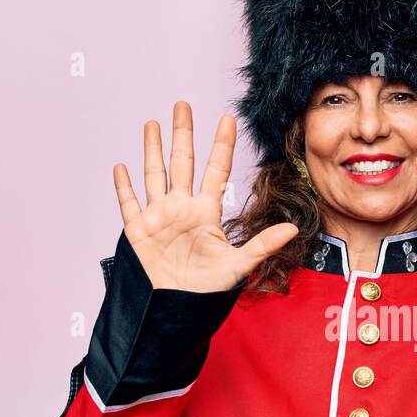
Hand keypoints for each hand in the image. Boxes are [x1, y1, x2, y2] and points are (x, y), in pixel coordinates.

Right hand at [114, 102, 298, 291]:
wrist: (175, 311)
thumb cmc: (207, 292)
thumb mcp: (238, 266)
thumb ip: (263, 245)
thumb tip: (294, 229)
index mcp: (206, 213)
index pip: (216, 170)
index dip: (222, 144)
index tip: (228, 118)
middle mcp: (182, 209)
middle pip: (183, 163)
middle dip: (183, 134)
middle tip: (184, 105)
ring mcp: (159, 218)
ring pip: (155, 175)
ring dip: (153, 150)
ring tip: (153, 124)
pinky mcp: (138, 231)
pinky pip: (129, 204)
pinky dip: (124, 186)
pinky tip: (121, 167)